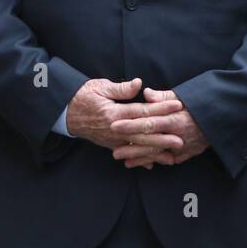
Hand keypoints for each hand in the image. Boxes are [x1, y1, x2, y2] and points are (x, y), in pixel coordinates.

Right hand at [65, 79, 184, 161]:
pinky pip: (128, 153)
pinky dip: (140, 159)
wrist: (65, 113)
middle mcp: (114, 129)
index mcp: (114, 112)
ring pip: (137, 147)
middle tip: (181, 139)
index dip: (160, 108)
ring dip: (155, 152)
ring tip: (172, 156)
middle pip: (143, 134)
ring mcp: (112, 139)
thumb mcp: (100, 87)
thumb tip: (139, 84)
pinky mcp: (110, 145)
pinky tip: (153, 164)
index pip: (142, 111)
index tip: (177, 106)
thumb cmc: (83, 96)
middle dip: (163, 137)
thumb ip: (121, 88)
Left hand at [109, 87, 208, 166]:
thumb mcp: (182, 96)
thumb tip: (145, 93)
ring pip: (157, 154)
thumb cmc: (199, 104)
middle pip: (150, 142)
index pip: (149, 122)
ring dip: (139, 158)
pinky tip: (139, 164)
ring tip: (122, 161)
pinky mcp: (185, 154)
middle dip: (132, 148)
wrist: (221, 118)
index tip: (115, 126)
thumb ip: (162, 97)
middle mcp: (177, 135)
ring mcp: (182, 147)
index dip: (131, 125)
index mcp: (174, 119)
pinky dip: (152, 162)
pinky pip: (166, 160)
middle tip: (114, 151)